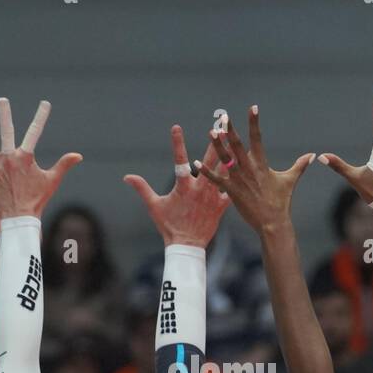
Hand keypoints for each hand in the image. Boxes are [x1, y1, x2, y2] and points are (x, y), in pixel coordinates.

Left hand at [0, 98, 81, 219]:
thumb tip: (78, 156)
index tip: (46, 103)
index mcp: (25, 158)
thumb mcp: (51, 181)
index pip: (36, 133)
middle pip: (7, 133)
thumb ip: (63, 165)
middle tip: (3, 100)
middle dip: (5, 115)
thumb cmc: (36, 199)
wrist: (19, 217)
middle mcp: (9, 159)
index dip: (41, 117)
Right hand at [124, 125, 229, 247]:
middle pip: (208, 161)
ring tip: (235, 140)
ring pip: (223, 172)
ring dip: (228, 155)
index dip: (177, 144)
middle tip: (220, 126)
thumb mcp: (153, 206)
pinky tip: (245, 168)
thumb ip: (142, 188)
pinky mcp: (221, 206)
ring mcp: (212, 196)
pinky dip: (238, 180)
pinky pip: (231, 190)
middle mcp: (199, 188)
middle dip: (214, 142)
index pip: (179, 160)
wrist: (186, 246)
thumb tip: (127, 177)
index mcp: (183, 187)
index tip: (176, 127)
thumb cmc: (168, 226)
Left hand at [196, 106, 313, 232]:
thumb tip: (313, 155)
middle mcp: (249, 168)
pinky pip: (216, 179)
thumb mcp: (290, 180)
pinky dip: (205, 171)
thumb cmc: (281, 201)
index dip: (254, 122)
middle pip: (237, 145)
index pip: (257, 138)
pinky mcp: (231, 191)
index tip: (252, 108)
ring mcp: (239, 179)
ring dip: (217, 145)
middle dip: (230, 130)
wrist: (272, 222)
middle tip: (224, 117)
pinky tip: (195, 162)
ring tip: (211, 132)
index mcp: (262, 163)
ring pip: (225, 158)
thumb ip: (300, 165)